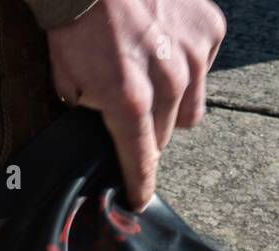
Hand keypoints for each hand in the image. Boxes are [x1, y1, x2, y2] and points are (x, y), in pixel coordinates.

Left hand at [47, 0, 224, 209]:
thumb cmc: (77, 22)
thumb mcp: (69, 78)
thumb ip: (94, 111)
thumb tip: (106, 133)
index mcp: (129, 99)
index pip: (142, 160)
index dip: (139, 185)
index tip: (138, 200)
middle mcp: (169, 80)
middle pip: (166, 135)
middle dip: (149, 131)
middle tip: (132, 106)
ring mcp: (194, 54)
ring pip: (191, 109)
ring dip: (172, 102)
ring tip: (151, 76)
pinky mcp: (210, 28)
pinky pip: (204, 68)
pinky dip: (187, 64)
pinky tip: (164, 45)